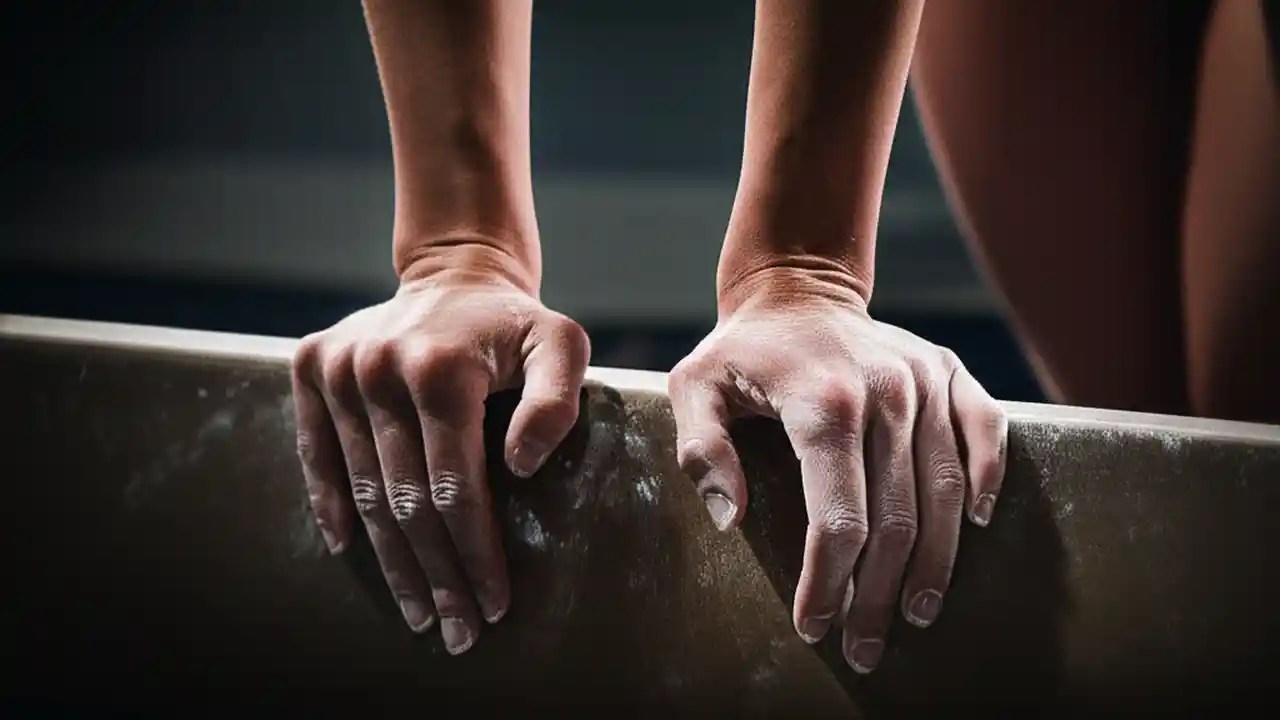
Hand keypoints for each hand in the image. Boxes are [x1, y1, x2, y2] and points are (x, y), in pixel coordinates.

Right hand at [291, 264, 589, 653]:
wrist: (456, 274)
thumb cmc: (516, 323)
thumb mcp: (561, 344)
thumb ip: (555, 402)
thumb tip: (519, 465)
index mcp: (441, 368)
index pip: (456, 487)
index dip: (474, 553)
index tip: (493, 604)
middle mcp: (378, 369)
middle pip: (406, 500)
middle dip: (436, 574)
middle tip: (455, 631)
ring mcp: (337, 369)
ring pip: (363, 490)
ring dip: (391, 560)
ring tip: (418, 610)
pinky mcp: (310, 367)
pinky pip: (316, 455)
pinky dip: (332, 505)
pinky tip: (352, 550)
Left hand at [668, 272, 1006, 673]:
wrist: (796, 286)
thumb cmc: (740, 351)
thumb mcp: (694, 386)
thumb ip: (702, 449)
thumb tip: (729, 518)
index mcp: (822, 403)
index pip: (837, 518)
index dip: (827, 582)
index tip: (814, 626)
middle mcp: (885, 392)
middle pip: (896, 519)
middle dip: (878, 594)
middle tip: (866, 645)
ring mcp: (924, 379)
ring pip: (946, 490)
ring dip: (937, 561)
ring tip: (920, 611)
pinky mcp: (949, 370)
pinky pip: (986, 428)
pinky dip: (990, 478)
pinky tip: (980, 526)